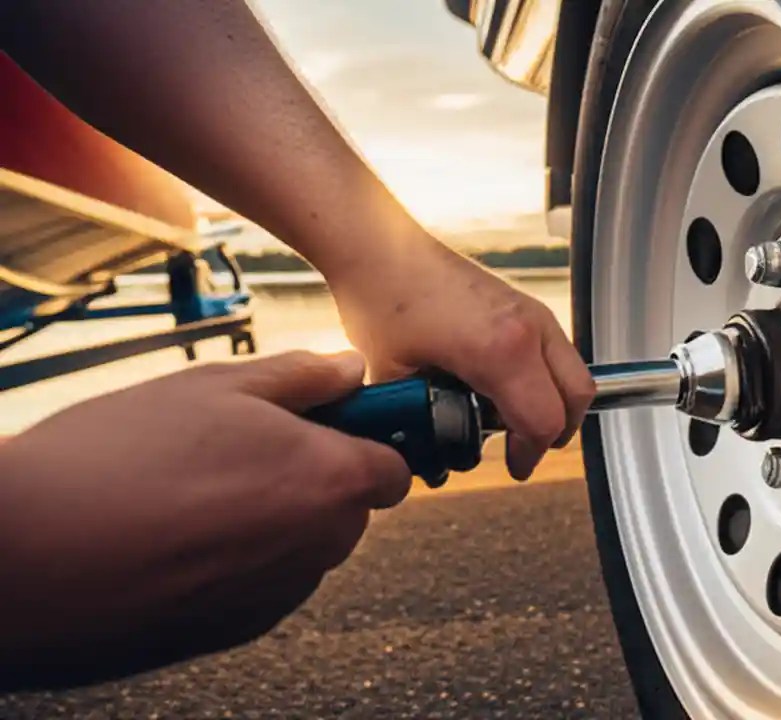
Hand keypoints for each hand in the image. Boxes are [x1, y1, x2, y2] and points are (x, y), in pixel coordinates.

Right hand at [0, 351, 409, 689]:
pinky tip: (171, 535)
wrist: (30, 560)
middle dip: (312, 477)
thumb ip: (301, 376)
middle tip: (239, 445)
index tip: (330, 421)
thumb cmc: (121, 458)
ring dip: (270, 520)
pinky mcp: (232, 632)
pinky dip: (232, 561)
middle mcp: (319, 549)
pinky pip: (257, 585)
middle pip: (345, 509)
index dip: (365, 439)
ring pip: (299, 547)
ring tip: (189, 489)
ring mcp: (277, 597)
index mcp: (330, 482)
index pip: (393, 468)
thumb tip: (350, 370)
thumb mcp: (215, 386)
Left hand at [326, 235, 594, 479]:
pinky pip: (557, 351)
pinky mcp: (525, 304)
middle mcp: (529, 327)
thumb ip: (420, 427)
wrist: (380, 247)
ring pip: (573, 373)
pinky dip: (544, 378)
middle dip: (553, 432)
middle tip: (520, 448)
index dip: (529, 454)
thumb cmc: (383, 300)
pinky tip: (501, 385)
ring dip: (552, 403)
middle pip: (577, 398)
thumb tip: (431, 460)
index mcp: (502, 350)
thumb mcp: (396, 381)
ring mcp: (533, 311)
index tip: (513, 466)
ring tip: (507, 417)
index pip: (543, 422)